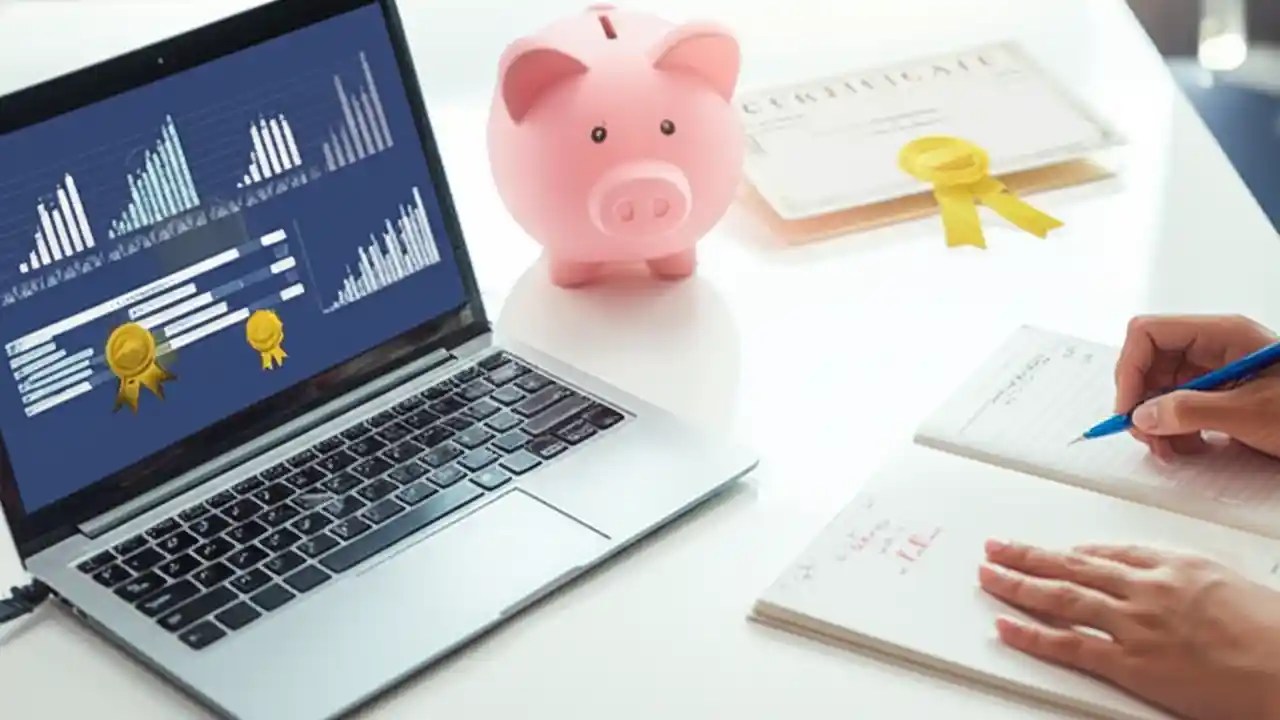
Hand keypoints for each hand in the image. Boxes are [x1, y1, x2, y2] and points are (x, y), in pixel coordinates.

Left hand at [979, 539, 1279, 719]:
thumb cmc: (1272, 633)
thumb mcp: (1228, 584)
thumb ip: (1184, 577)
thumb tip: (1157, 576)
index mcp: (1174, 566)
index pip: (1110, 552)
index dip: (1073, 551)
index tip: (1054, 551)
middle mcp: (1147, 589)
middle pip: (1073, 564)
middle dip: (1029, 554)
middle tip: (996, 546)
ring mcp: (1135, 625)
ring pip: (1061, 597)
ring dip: (1017, 583)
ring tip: (988, 574)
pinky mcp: (1132, 664)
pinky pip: (1070, 645)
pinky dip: (1032, 635)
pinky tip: (1007, 626)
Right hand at [1114, 314, 1279, 459]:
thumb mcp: (1252, 412)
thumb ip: (1192, 412)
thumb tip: (1142, 416)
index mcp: (1222, 334)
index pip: (1149, 334)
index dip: (1130, 369)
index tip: (1128, 408)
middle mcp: (1215, 347)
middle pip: (1150, 364)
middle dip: (1141, 402)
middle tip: (1148, 436)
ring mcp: (1217, 372)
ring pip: (1160, 389)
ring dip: (1157, 422)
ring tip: (1172, 449)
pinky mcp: (1222, 396)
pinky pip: (1180, 407)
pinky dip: (1175, 430)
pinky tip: (1191, 448)